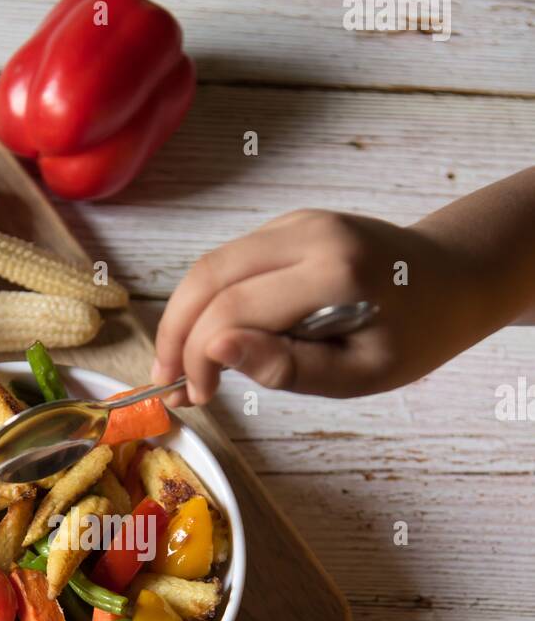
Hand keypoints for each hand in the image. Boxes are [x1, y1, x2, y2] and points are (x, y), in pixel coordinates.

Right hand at [152, 208, 486, 404]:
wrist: (453, 278)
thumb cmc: (415, 334)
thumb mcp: (360, 372)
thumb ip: (287, 367)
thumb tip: (216, 354)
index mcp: (333, 271)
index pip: (234, 307)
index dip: (199, 355)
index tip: (196, 397)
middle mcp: (309, 233)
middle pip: (209, 275)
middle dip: (176, 332)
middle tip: (167, 382)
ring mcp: (296, 222)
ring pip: (211, 264)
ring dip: (184, 315)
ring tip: (178, 366)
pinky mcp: (288, 226)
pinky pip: (231, 262)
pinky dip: (208, 301)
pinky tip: (209, 341)